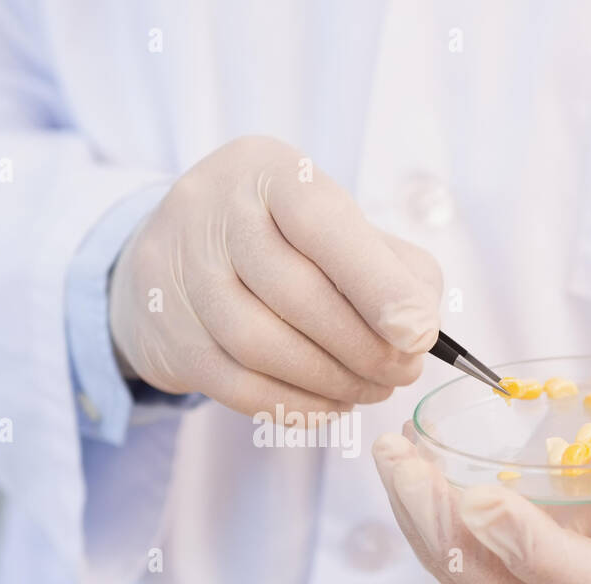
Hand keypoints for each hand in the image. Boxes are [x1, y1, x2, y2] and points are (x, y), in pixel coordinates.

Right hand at [109, 136, 442, 415]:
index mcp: (265, 170)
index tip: (419, 334)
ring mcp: (180, 275)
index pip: (321, 221)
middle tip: (402, 371)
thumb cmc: (279, 240)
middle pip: (293, 291)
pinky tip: (331, 405)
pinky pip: (237, 386)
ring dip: (331, 380)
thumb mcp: (335, 225)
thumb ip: (392, 266)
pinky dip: (294, 405)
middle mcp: (211, 212)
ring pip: (260, 345)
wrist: (174, 259)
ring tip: (372, 389)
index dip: (376, 283)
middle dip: (362, 345)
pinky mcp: (169, 335)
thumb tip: (420, 326)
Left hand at [372, 320, 590, 583]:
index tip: (486, 498)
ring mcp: (547, 539)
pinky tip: (399, 448)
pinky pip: (452, 531)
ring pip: (467, 571)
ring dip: (417, 523)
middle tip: (411, 472)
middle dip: (450, 545)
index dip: (535, 557)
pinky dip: (416, 499)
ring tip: (390, 454)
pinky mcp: (515, 507)